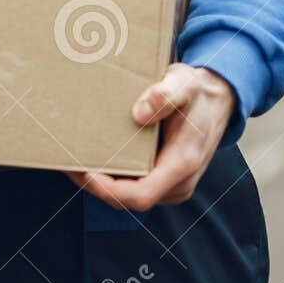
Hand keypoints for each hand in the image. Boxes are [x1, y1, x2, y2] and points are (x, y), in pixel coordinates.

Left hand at [65, 62, 235, 212]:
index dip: (108, 189)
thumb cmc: (198, 92)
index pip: (140, 195)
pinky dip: (111, 175)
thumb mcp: (184, 84)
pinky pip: (133, 184)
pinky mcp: (163, 177)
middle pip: (128, 199)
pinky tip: (93, 156)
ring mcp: (170, 184)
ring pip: (128, 194)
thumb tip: (139, 113)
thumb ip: (164, 95)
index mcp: (182, 165)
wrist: (217, 99)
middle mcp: (177, 183)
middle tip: (66, 162)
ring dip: (100, 181)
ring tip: (72, 158)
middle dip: (95, 184)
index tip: (83, 171)